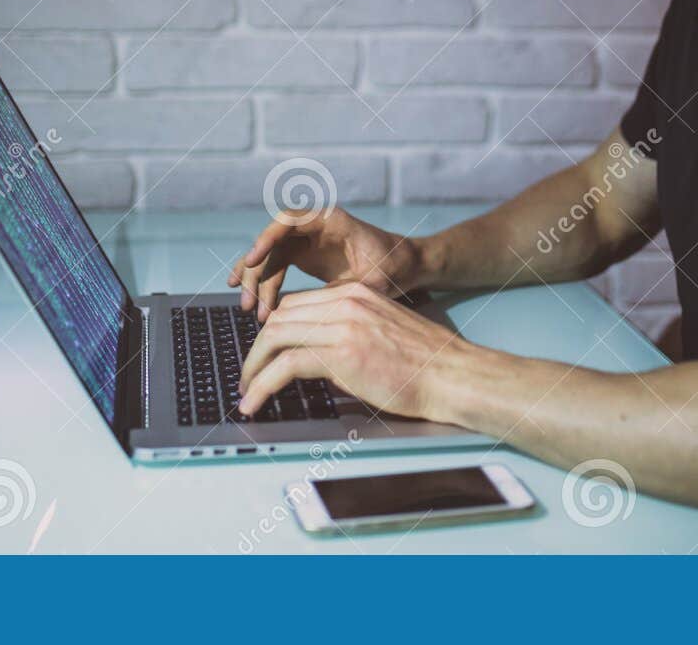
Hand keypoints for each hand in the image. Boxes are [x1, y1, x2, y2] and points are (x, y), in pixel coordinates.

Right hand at [227, 205, 425, 319]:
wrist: (406, 266)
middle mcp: (313, 225)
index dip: (267, 237)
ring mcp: (305, 240)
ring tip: (250, 311)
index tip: (252, 260)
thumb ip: (339, 291)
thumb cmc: (394, 268)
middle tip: (248, 303)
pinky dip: (264, 285)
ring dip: (256, 282)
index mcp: (332, 220)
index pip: (290, 220)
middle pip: (271, 241)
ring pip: (268, 256)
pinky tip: (255, 305)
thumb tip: (306, 312)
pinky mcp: (302, 256)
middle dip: (255, 271)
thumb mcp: (372, 282)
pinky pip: (275, 267)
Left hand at [236, 282, 472, 421]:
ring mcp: (341, 325)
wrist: (452, 374)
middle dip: (256, 350)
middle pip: (279, 319)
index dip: (272, 332)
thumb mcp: (380, 333)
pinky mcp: (340, 354)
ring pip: (274, 338)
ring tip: (245, 392)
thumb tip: (314, 358)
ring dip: (252, 368)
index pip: (295, 305)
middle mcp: (344, 302)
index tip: (263, 356)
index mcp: (354, 294)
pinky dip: (260, 386)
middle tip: (248, 376)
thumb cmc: (424, 363)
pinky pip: (283, 366)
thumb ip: (347, 334)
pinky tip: (253, 402)